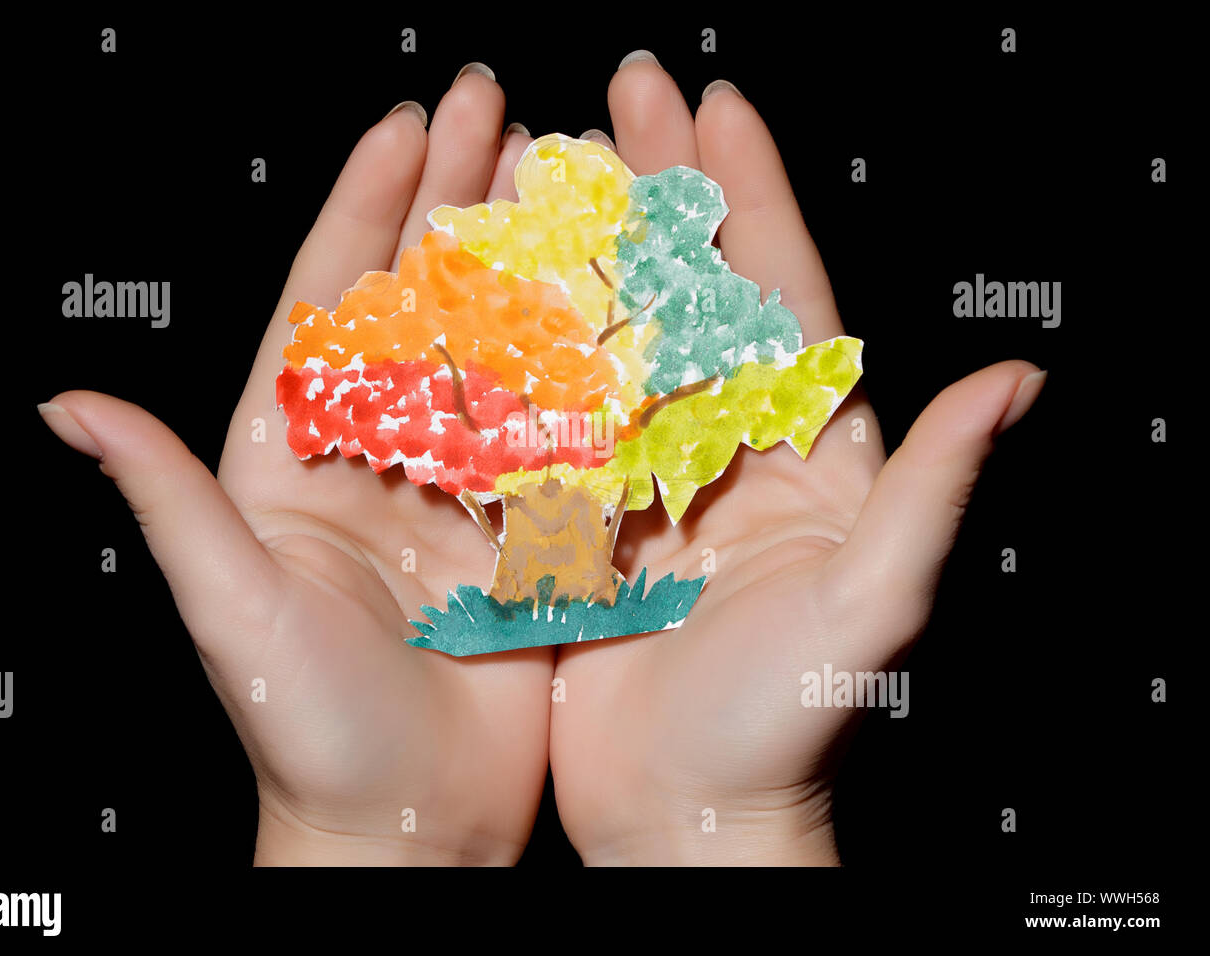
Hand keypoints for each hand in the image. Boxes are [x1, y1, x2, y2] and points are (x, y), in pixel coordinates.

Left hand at [38, 64, 556, 864]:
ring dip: (529, 266)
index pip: (328, 302)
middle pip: (419, 303)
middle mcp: (378, 456)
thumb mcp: (229, 605)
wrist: (404, 824)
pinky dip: (589, 366)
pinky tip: (623, 306)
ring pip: (495, 350)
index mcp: (295, 455)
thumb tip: (67, 406)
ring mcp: (456, 487)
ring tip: (568, 184)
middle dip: (455, 204)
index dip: (363, 208)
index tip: (403, 123)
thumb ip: (167, 497)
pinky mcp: (521, 531)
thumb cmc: (301, 728)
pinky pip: (556, 431)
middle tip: (498, 112)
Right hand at [547, 55, 1044, 863]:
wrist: (687, 817)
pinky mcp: (577, 521)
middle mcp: (720, 448)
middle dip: (655, 191)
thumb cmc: (786, 727)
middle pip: (684, 293)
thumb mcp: (872, 603)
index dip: (750, 197)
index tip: (716, 106)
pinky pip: (545, 418)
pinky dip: (517, 352)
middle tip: (618, 96)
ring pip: (608, 339)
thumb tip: (1019, 381)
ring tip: (535, 169)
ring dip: (574, 252)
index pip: (779, 295)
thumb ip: (931, 488)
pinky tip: (478, 296)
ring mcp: (642, 478)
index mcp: (798, 451)